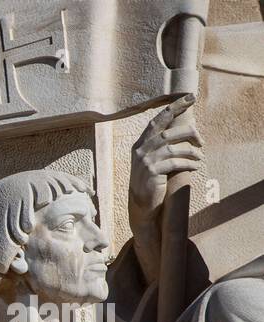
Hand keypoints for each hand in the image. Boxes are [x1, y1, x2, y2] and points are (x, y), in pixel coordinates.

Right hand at [130, 94, 202, 216]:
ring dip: (191, 151)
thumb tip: (187, 128)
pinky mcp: (152, 173)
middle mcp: (141, 150)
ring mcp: (145, 162)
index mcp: (141, 143)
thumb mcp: (153, 159)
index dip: (175, 108)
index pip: (158, 120)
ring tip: (200, 156)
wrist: (142, 204)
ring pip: (173, 148)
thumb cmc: (152, 179)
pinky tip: (196, 166)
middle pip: (168, 133)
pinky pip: (175, 163)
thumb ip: (162, 144)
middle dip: (188, 133)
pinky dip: (189, 163)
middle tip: (201, 141)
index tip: (190, 97)